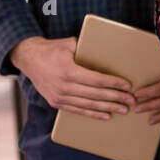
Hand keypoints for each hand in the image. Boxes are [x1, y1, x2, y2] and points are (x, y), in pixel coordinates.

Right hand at [11, 36, 133, 120]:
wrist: (28, 59)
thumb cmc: (51, 49)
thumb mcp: (69, 44)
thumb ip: (87, 48)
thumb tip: (107, 50)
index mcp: (68, 71)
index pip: (96, 80)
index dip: (113, 83)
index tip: (127, 86)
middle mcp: (63, 86)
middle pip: (95, 95)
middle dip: (116, 98)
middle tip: (131, 101)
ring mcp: (59, 96)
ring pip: (88, 105)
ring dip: (108, 108)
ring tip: (123, 110)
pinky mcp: (56, 102)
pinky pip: (77, 110)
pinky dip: (92, 114)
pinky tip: (106, 115)